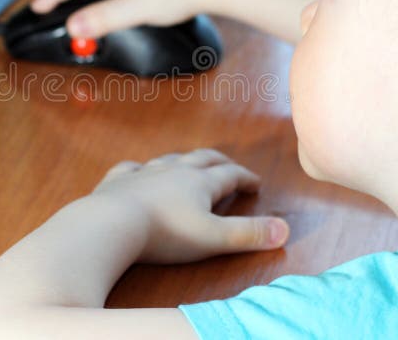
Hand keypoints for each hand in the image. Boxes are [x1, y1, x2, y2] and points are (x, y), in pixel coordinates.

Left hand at [91, 148, 289, 263]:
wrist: (111, 224)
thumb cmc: (166, 233)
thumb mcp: (214, 239)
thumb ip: (249, 235)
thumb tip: (285, 230)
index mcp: (200, 182)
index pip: (229, 175)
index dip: (245, 178)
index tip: (256, 184)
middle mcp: (173, 170)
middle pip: (202, 159)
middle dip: (219, 162)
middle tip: (229, 167)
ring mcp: (144, 173)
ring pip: (169, 160)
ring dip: (183, 161)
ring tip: (189, 165)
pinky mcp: (117, 181)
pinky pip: (131, 168)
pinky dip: (140, 169)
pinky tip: (139, 171)